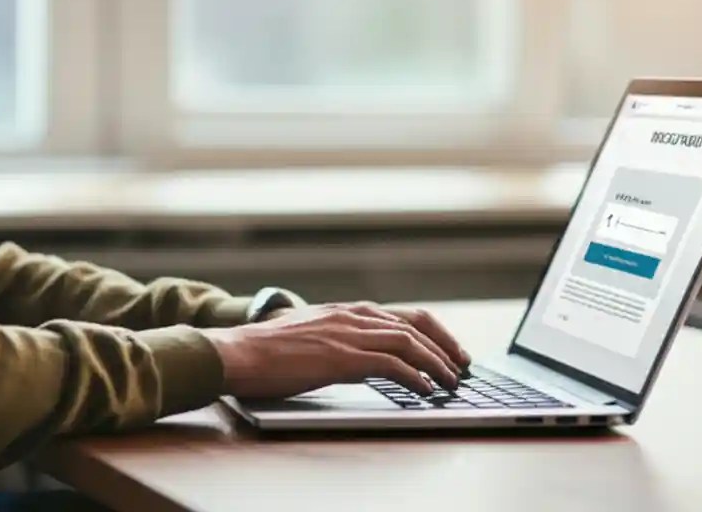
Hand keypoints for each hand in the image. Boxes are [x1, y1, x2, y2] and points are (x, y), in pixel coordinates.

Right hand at [202, 302, 469, 398]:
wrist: (239, 352)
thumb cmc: (266, 350)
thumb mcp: (309, 334)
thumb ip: (337, 338)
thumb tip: (360, 358)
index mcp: (346, 310)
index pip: (403, 315)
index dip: (433, 332)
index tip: (449, 349)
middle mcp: (352, 316)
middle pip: (414, 324)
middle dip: (445, 346)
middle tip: (462, 367)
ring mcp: (348, 334)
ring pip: (408, 342)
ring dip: (436, 363)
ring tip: (450, 382)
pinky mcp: (342, 357)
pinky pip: (392, 364)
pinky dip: (415, 377)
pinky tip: (426, 390)